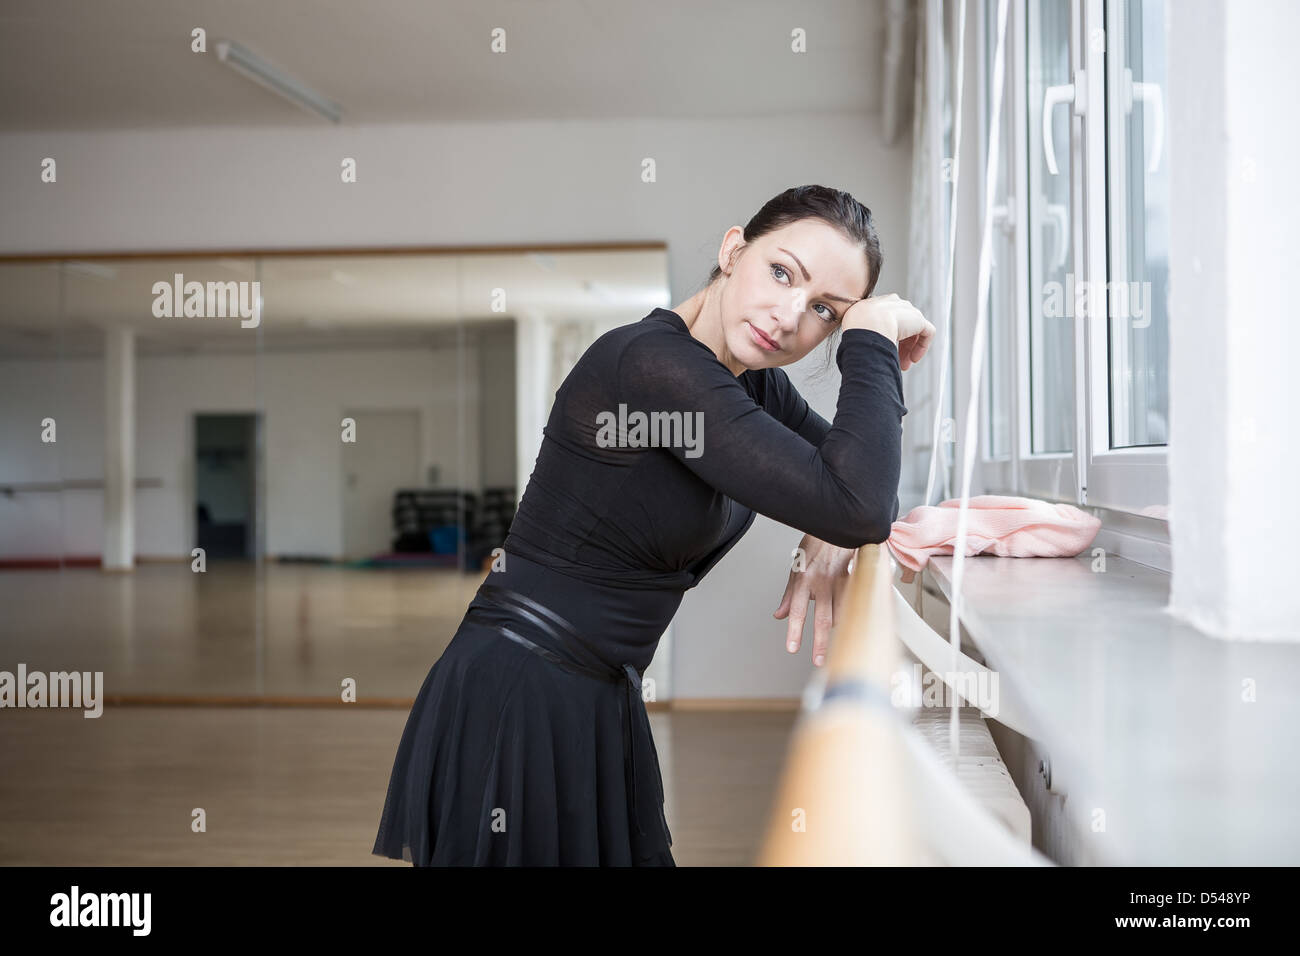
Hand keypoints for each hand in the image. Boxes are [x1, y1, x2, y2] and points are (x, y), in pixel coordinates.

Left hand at [773, 533, 856, 666]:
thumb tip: (780, 614)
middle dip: (820, 642)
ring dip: (837, 629)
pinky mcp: (854, 577)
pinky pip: (853, 600)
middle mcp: (821, 582)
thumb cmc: (816, 545)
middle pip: (822, 618)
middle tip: (819, 660)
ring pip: (841, 612)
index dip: (794, 631)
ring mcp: (839, 580)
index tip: (793, 648)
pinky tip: (853, 621)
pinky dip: (852, 612)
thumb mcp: (795, 569)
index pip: (797, 611)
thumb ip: (789, 595)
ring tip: (836, 642)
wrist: (836, 525)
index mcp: (803, 581)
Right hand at [843, 293, 935, 370]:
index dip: (887, 335)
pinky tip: (913, 359)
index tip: (883, 348)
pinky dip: (922, 347)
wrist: (866, 326)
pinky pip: (927, 333)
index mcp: (877, 303)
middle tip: (897, 360)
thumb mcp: (855, 327)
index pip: (887, 318)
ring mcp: (907, 310)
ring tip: (904, 364)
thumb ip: (863, 331)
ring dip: (909, 348)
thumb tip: (859, 347)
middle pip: (902, 323)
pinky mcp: (919, 320)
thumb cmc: (856, 329)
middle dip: (901, 344)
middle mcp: (893, 303)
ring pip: (914, 330)